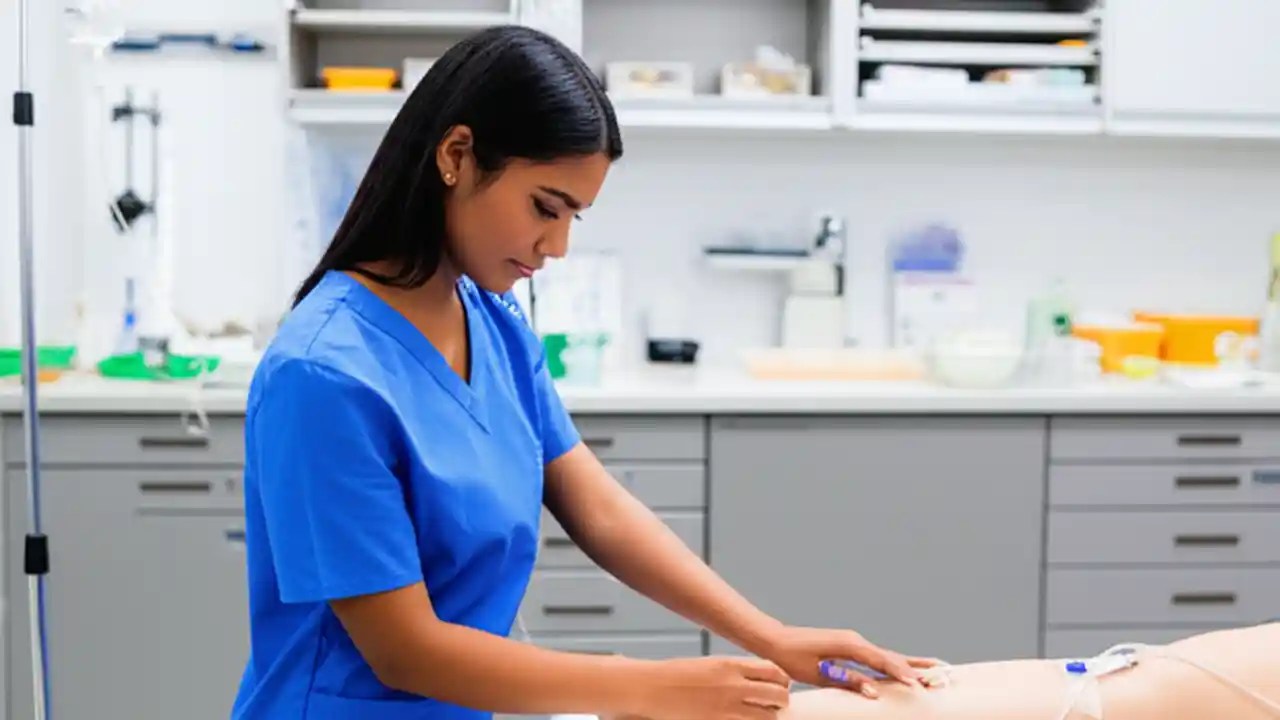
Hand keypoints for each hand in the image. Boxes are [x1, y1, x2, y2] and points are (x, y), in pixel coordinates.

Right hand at [634, 655, 790, 719]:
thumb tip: (758, 681)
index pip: (774, 671)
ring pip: (768, 718)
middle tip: (776, 705)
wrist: (651, 688)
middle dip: (781, 701)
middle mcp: (733, 686)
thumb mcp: (710, 664)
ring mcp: (727, 708)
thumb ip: (735, 672)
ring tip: (762, 717)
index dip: (782, 680)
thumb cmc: (676, 675)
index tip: (780, 685)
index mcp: (731, 665)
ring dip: (768, 718)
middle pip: (778, 696)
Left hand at [761, 626, 939, 697]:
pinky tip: (905, 669)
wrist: (777, 641)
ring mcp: (854, 642)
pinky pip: (878, 657)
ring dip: (911, 664)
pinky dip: (894, 663)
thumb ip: (848, 681)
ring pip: (888, 656)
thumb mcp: (819, 673)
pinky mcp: (851, 647)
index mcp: (850, 645)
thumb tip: (875, 692)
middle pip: (892, 656)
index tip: (920, 684)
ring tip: (936, 668)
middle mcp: (856, 641)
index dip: (902, 673)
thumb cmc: (793, 658)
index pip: (883, 661)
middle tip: (942, 677)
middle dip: (916, 668)